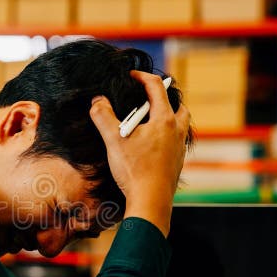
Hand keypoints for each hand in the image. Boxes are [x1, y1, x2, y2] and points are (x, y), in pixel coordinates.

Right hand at [89, 70, 190, 235]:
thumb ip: (103, 116)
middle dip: (162, 98)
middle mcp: (176, 131)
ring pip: (180, 124)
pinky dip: (166, 136)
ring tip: (148, 121)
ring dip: (168, 117)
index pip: (157, 88)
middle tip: (145, 98)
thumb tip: (97, 100)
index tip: (131, 76)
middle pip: (177, 106)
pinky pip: (176, 141)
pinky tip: (150, 144)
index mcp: (164, 120)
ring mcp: (179, 148)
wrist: (150, 201)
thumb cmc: (135, 170)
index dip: (143, 77)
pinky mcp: (177, 162)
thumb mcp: (114, 140)